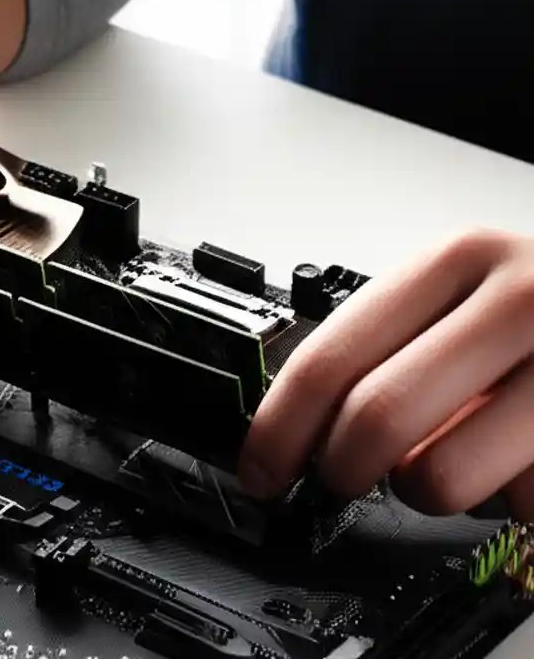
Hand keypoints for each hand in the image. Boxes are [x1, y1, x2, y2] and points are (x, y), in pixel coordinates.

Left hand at [239, 228, 533, 520]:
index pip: (331, 358)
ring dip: (432, 490)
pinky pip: (521, 505)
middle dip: (341, 470)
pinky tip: (524, 457)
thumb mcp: (465, 297)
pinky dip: (512, 499)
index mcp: (460, 262)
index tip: (260, 471)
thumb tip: (295, 431)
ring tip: (459, 456)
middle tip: (343, 478)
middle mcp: (523, 302)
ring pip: (441, 480)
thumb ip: (387, 348)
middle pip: (376, 423)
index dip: (278, 430)